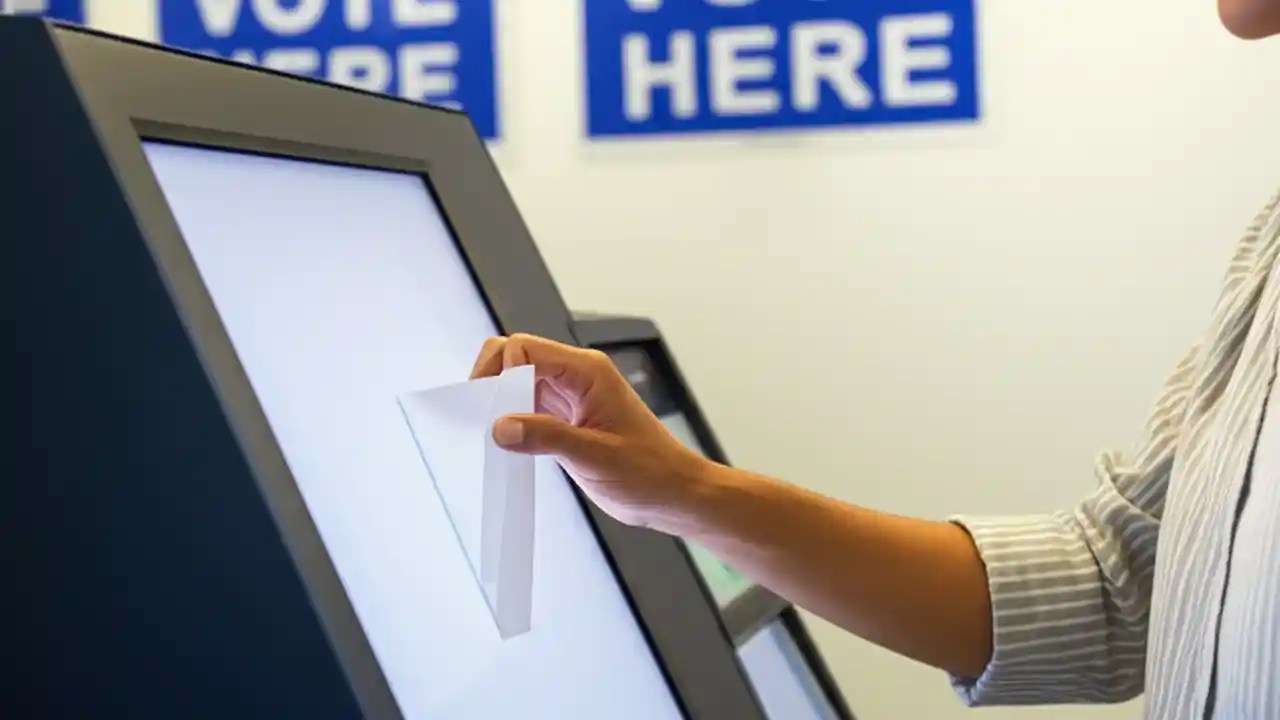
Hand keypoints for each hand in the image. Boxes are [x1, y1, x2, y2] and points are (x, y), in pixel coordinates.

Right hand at [470, 334, 713, 532]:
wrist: (674, 493)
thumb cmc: (649, 472)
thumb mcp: (595, 457)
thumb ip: (547, 437)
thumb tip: (500, 427)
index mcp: (588, 371)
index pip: (524, 349)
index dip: (500, 372)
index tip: (491, 409)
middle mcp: (577, 376)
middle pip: (516, 357)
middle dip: (494, 381)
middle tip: (485, 418)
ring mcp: (571, 396)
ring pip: (520, 381)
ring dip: (502, 403)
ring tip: (497, 434)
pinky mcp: (567, 418)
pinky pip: (529, 406)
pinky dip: (514, 420)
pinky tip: (511, 443)